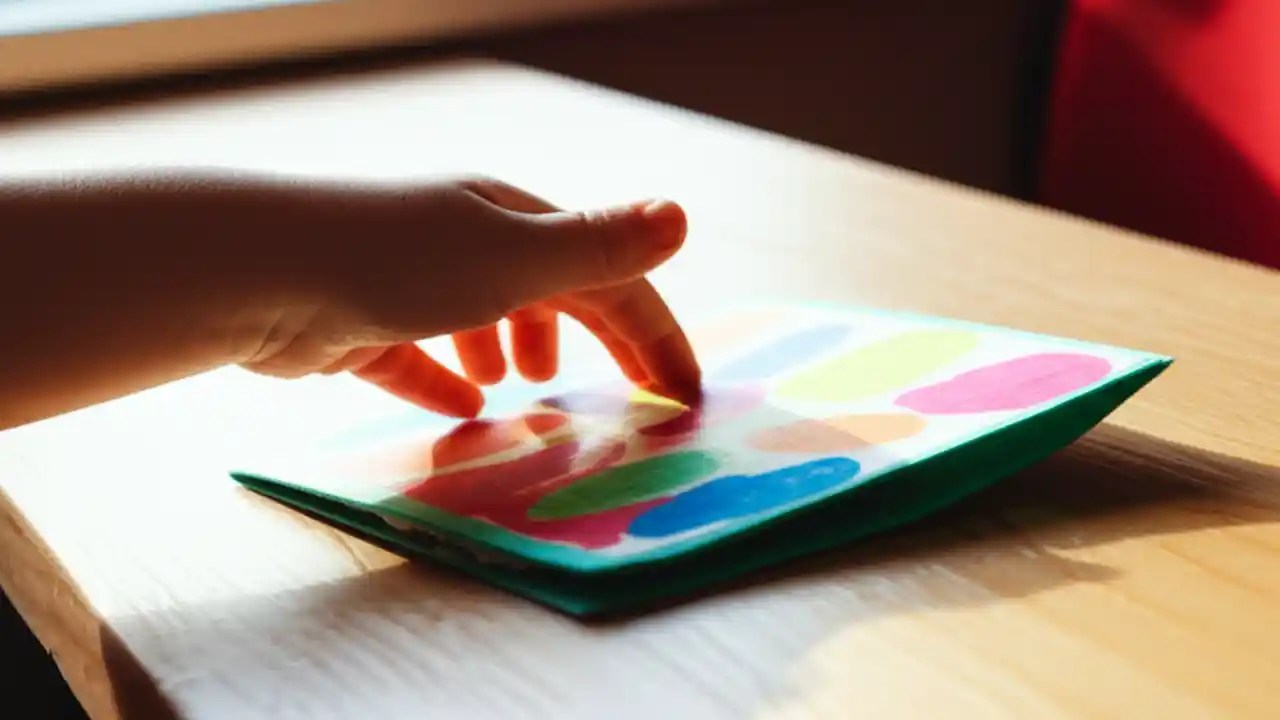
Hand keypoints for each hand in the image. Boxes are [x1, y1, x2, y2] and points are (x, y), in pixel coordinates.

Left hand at [238, 177, 701, 416]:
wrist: (261, 272)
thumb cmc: (396, 259)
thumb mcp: (511, 258)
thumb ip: (597, 248)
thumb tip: (681, 217)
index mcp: (512, 220)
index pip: (607, 276)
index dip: (653, 332)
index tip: (681, 391)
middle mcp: (465, 241)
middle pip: (553, 292)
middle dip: (598, 340)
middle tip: (635, 394)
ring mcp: (409, 280)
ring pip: (481, 313)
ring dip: (513, 345)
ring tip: (520, 388)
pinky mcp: (360, 322)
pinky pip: (415, 355)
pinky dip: (442, 379)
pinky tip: (456, 407)